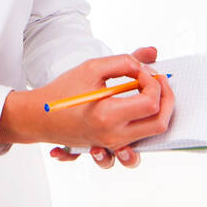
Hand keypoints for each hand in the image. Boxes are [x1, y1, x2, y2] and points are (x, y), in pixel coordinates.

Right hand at [46, 45, 168, 167]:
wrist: (39, 116)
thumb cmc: (62, 91)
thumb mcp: (91, 68)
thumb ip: (123, 61)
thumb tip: (147, 63)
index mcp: (108, 115)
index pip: (150, 102)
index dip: (153, 82)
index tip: (142, 71)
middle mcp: (114, 135)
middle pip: (160, 123)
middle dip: (167, 98)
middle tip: (159, 80)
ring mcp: (114, 143)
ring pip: (154, 134)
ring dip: (160, 113)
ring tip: (153, 96)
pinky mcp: (112, 145)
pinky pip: (140, 139)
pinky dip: (146, 124)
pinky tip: (139, 109)